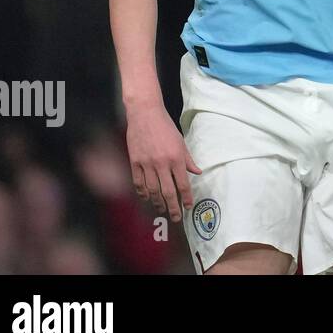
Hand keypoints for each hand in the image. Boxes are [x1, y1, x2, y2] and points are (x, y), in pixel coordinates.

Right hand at [125, 103, 201, 222]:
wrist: (145, 114)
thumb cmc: (165, 127)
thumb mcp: (181, 142)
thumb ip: (188, 160)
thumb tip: (198, 172)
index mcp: (176, 158)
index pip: (183, 184)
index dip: (186, 198)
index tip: (188, 207)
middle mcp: (162, 163)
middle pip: (167, 191)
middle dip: (172, 207)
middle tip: (176, 218)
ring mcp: (146, 164)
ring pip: (152, 190)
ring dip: (157, 203)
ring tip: (162, 210)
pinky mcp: (134, 162)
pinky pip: (138, 182)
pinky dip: (142, 193)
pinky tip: (146, 198)